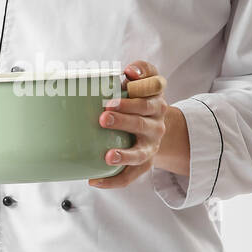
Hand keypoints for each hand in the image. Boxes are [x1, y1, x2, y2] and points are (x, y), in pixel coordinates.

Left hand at [88, 60, 167, 189]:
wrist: (156, 128)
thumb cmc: (141, 100)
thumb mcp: (147, 81)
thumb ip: (142, 70)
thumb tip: (130, 70)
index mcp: (156, 101)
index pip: (156, 89)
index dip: (142, 85)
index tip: (125, 79)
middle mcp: (157, 124)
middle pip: (143, 120)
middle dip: (124, 118)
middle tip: (104, 116)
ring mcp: (151, 146)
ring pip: (140, 153)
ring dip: (124, 154)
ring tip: (109, 156)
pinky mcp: (144, 163)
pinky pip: (130, 176)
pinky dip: (113, 180)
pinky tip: (94, 180)